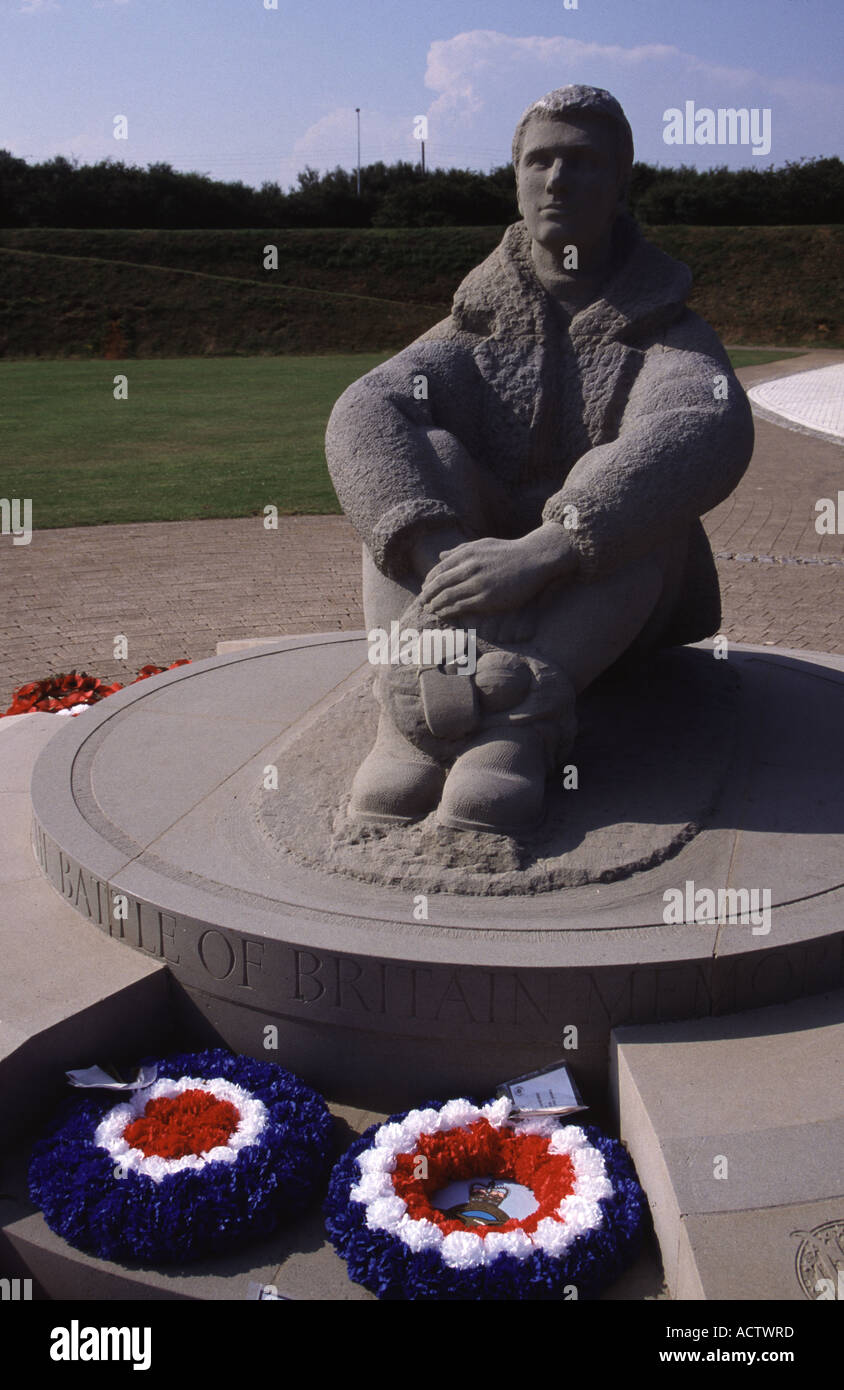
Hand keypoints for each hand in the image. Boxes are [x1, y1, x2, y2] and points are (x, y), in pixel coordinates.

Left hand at [419, 524, 575, 619]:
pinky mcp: (487, 598)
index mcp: (467, 553)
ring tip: (429, 611)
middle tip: (422, 603)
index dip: (429, 581)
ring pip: (448, 596)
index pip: (439, 569)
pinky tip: (443, 614)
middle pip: (439, 583)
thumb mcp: (482, 544)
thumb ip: (460, 550)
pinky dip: (449, 610)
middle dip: (427, 595)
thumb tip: (440, 555)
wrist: (534, 558)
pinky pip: (461, 606)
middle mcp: (469, 567)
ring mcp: (478, 582)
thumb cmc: (509, 552)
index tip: (424, 589)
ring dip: (435, 605)